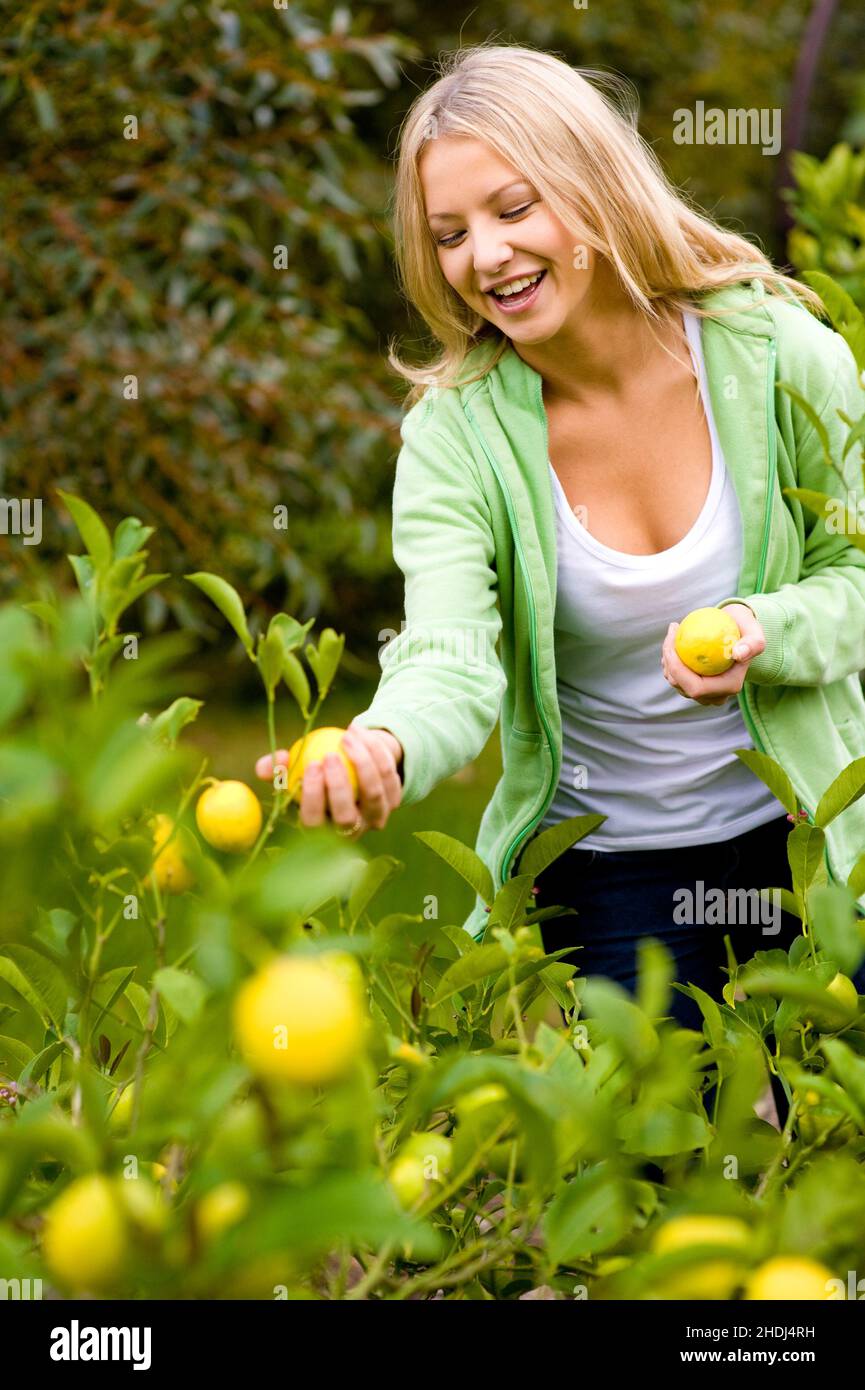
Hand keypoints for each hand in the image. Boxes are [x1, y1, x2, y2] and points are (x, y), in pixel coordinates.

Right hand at [254, 725, 402, 837]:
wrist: (355, 760)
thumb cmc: (317, 768)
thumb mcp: (296, 767)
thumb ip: (280, 768)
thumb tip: (264, 767)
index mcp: (321, 828)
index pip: (314, 823)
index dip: (312, 798)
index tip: (310, 766)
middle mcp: (351, 829)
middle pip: (347, 816)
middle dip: (338, 786)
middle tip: (330, 755)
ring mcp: (376, 817)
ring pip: (374, 794)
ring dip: (362, 762)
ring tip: (347, 735)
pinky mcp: (394, 800)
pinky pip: (389, 776)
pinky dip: (376, 752)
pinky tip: (359, 731)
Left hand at [661, 604, 765, 706]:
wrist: (741, 634)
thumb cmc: (747, 631)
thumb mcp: (755, 633)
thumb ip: (753, 644)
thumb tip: (738, 655)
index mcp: (729, 687)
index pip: (695, 687)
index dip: (677, 668)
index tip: (673, 640)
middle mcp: (715, 696)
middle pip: (681, 685)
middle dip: (668, 660)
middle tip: (672, 631)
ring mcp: (703, 693)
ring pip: (675, 681)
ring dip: (667, 658)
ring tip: (673, 633)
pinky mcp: (694, 685)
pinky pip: (675, 675)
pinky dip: (670, 658)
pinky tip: (673, 638)